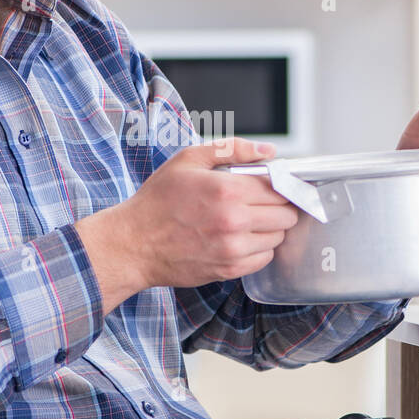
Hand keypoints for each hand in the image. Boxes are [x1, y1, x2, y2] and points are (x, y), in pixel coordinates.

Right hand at [115, 137, 300, 288]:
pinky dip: (259, 248)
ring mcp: (233, 249)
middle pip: (285, 214)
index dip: (278, 185)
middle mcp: (234, 221)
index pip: (278, 187)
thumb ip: (231, 149)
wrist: (133, 244)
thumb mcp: (188, 160)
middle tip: (260, 203)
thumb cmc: (157, 201)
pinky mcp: (229, 270)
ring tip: (247, 221)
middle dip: (278, 206)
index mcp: (227, 190)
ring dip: (269, 228)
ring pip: (278, 237)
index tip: (271, 186)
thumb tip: (267, 150)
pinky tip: (240, 239)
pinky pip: (264, 258)